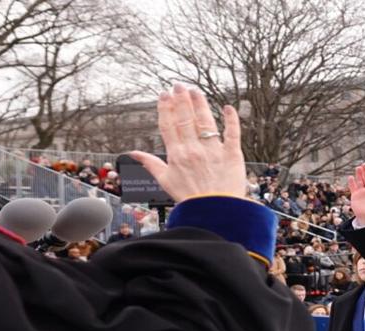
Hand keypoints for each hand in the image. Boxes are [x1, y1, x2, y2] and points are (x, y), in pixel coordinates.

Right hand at [130, 83, 246, 201]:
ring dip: (200, 104)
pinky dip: (231, 120)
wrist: (214, 211)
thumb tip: (132, 153)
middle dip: (181, 100)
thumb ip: (150, 164)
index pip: (169, 126)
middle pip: (185, 119)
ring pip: (205, 122)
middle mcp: (194, 149)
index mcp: (177, 155)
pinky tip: (228, 107)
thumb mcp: (165, 181)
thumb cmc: (190, 198)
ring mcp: (214, 151)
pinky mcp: (232, 155)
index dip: (165, 108)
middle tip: (179, 86)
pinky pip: (232, 133)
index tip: (164, 95)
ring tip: (195, 91)